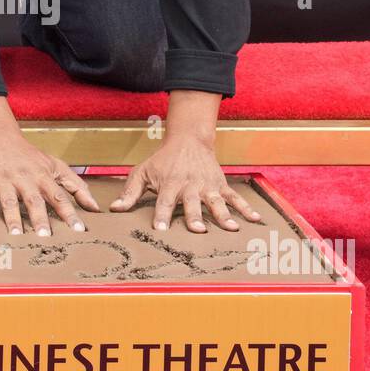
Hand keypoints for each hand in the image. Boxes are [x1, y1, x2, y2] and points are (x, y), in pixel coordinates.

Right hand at [0, 96, 98, 236]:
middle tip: (45, 237)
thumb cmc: (31, 158)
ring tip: (16, 236)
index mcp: (43, 177)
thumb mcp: (56, 166)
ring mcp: (4, 182)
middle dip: (40, 218)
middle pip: (34, 200)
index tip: (79, 230)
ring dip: (12, 219)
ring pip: (9, 202)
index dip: (69, 213)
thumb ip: (76, 186)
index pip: (59, 196)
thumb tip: (95, 207)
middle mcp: (25, 179)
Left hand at [109, 133, 261, 233]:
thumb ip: (130, 192)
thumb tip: (114, 209)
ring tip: (230, 229)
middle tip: (197, 231)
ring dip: (223, 215)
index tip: (160, 230)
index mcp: (170, 183)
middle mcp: (189, 186)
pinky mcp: (221, 185)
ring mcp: (207, 186)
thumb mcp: (142, 172)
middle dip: (194, 217)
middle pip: (191, 203)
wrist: (189, 139)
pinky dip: (246, 208)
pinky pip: (235, 197)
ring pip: (216, 202)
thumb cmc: (163, 160)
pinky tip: (255, 219)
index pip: (164, 202)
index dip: (162, 215)